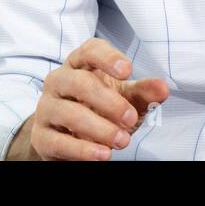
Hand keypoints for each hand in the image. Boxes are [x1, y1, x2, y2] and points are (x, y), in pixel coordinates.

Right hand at [27, 38, 168, 160]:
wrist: (67, 135)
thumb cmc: (100, 107)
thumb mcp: (125, 98)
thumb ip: (143, 93)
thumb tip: (163, 88)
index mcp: (80, 63)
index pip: (90, 50)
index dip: (108, 57)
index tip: (128, 71)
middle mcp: (59, 81)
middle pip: (80, 82)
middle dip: (109, 102)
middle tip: (131, 118)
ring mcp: (47, 108)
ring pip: (69, 113)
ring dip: (99, 128)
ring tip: (122, 140)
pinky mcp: (41, 137)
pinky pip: (59, 142)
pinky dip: (82, 150)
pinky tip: (103, 155)